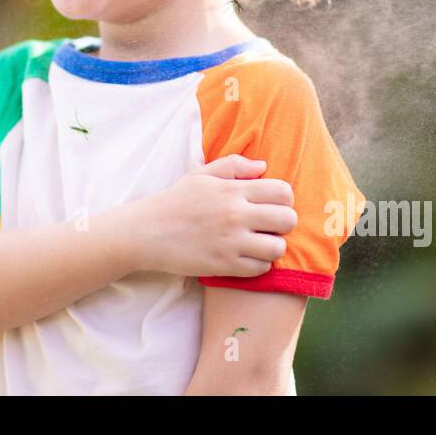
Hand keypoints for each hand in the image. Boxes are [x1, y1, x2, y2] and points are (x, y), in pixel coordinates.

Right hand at [133, 155, 297, 277]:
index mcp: (233, 190)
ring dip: (272, 246)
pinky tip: (245, 257)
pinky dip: (258, 264)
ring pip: (279, 248)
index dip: (283, 199)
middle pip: (288, 220)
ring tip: (258, 244)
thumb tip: (263, 166)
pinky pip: (260, 268)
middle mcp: (236, 214)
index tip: (271, 205)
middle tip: (268, 226)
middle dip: (283, 223)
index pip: (283, 192)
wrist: (147, 232)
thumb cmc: (175, 201)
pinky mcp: (225, 265)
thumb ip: (234, 166)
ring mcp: (231, 242)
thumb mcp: (201, 175)